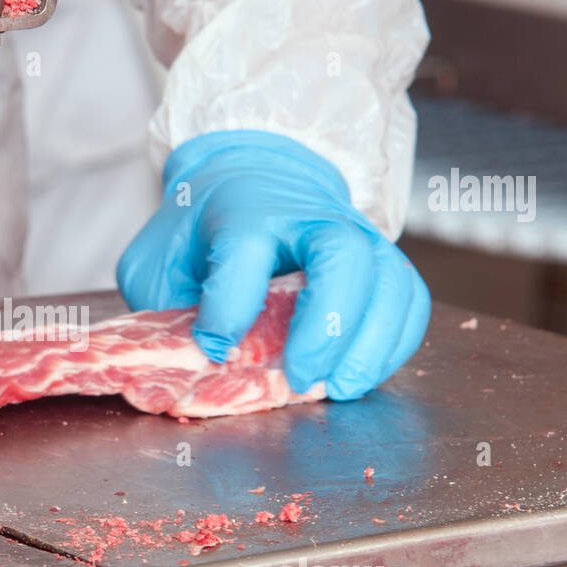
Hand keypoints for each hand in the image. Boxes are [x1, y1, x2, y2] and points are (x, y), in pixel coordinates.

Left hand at [117, 131, 429, 400]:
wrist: (251, 178)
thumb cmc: (201, 229)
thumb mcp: (159, 259)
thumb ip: (164, 307)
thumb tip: (181, 364)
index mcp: (243, 209)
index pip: (246, 247)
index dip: (230, 305)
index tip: (215, 346)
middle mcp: (309, 215)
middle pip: (343, 256)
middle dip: (327, 326)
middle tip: (301, 377)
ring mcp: (354, 233)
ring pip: (389, 280)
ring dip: (371, 344)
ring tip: (338, 389)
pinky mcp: (379, 259)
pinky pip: (408, 299)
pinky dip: (394, 343)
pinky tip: (360, 374)